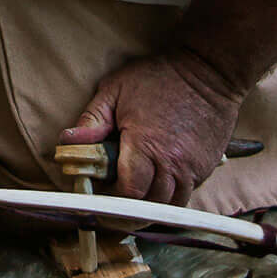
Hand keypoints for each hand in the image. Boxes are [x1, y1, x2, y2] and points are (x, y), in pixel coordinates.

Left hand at [62, 49, 241, 206]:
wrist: (209, 72)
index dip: (112, 198)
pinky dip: (171, 194)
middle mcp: (172, 162)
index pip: (128, 192)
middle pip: (149, 205)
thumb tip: (67, 141)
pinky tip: (159, 180)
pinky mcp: (207, 167)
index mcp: (145, 144)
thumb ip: (92, 119)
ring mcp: (193, 168)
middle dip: (130, 205)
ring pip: (170, 205)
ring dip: (152, 204)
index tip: (102, 193)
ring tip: (137, 192)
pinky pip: (187, 193)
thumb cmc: (159, 77)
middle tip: (116, 197)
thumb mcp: (116, 89)